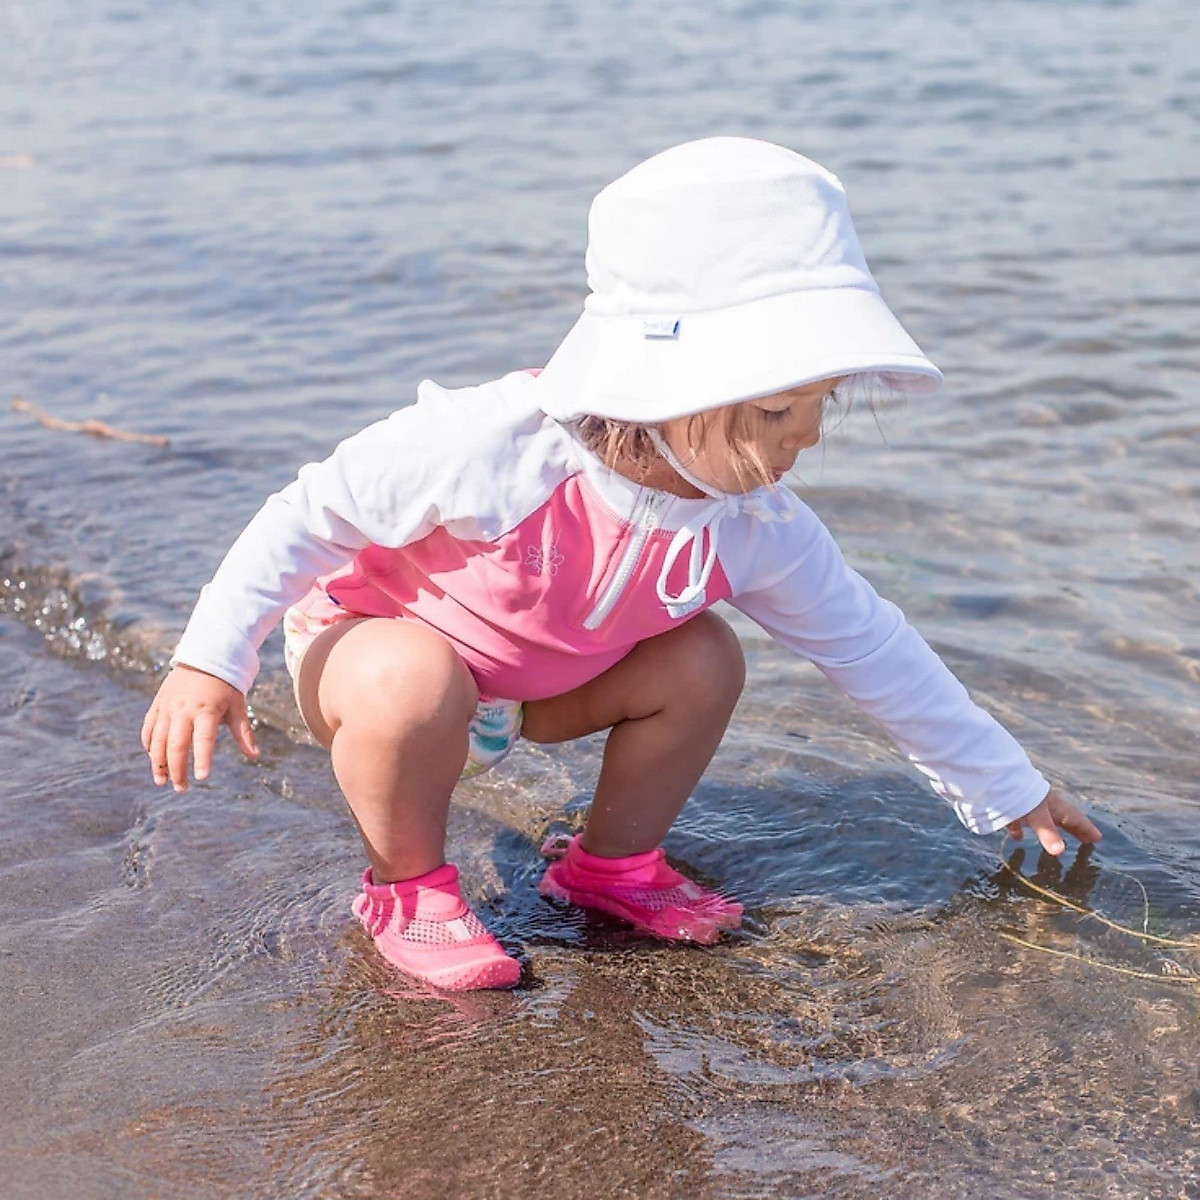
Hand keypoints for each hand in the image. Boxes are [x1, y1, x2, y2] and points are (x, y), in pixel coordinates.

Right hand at [140, 663, 259, 791]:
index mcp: (206, 710)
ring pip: (157, 740)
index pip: (204, 739)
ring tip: (162, 781)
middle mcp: (183, 709)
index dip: (203, 759)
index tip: (202, 777)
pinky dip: (149, 745)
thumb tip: (255, 755)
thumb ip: (243, 732)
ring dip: (158, 763)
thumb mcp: (237, 705)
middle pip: (176, 744)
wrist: (203, 658)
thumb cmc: (225, 685)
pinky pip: (149, 728)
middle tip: (180, 789)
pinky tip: (153, 759)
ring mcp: (167, 707)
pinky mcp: (157, 704)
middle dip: (177, 769)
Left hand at [1005, 787, 1101, 855]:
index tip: (1098, 838)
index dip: (1086, 829)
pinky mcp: (1008, 806)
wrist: (994, 771)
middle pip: (1062, 819)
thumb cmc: (1020, 791)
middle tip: (1086, 841)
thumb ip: (1047, 832)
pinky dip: (1020, 830)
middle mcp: (1042, 805)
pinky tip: (1018, 837)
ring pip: (1042, 820)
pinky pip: (1017, 821)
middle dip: (1074, 830)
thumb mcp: (1037, 813)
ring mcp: (1026, 805)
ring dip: (1051, 831)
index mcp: (1053, 805)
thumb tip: (1059, 851)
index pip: (1074, 819)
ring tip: (1056, 842)